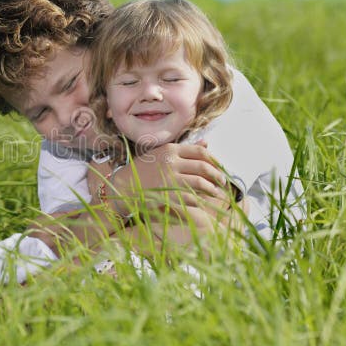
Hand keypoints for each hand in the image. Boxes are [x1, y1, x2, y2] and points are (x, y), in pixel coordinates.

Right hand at [112, 142, 228, 214]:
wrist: (123, 186)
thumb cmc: (142, 169)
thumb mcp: (160, 153)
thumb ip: (183, 149)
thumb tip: (206, 144)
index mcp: (170, 149)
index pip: (199, 151)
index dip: (213, 160)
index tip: (219, 167)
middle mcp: (171, 162)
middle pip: (203, 167)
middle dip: (217, 175)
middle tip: (223, 182)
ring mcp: (169, 178)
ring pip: (200, 182)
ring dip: (212, 189)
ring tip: (216, 193)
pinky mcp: (167, 194)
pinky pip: (190, 197)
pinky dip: (199, 200)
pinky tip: (202, 202)